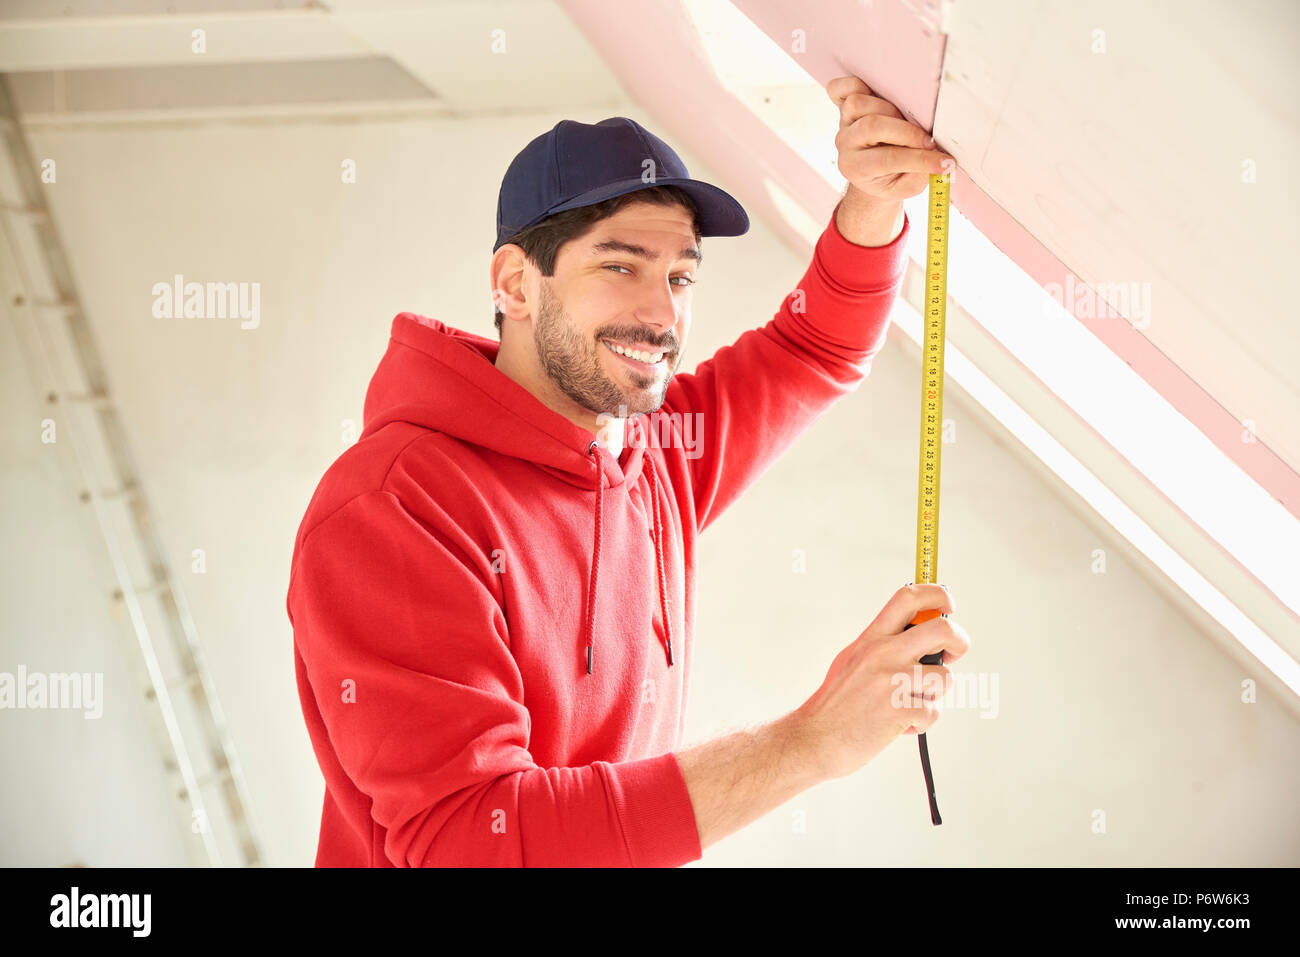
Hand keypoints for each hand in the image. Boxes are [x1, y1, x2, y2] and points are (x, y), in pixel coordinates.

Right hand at [793, 583, 970, 780]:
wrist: (815, 738)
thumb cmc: (835, 704)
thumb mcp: (852, 660)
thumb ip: (882, 645)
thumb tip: (917, 635)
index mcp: (872, 639)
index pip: (909, 598)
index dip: (938, 595)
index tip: (947, 605)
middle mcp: (883, 654)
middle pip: (942, 630)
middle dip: (960, 640)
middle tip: (954, 652)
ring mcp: (893, 681)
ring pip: (945, 677)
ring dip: (934, 693)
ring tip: (909, 702)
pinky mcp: (901, 710)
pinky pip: (933, 712)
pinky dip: (921, 722)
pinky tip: (900, 724)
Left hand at [827, 75, 954, 202]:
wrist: (871, 175)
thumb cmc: (893, 178)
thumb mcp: (907, 186)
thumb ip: (922, 174)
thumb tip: (944, 159)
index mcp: (858, 169)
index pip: (887, 160)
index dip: (920, 159)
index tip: (945, 162)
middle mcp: (846, 144)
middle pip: (872, 126)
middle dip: (907, 132)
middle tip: (929, 141)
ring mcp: (844, 123)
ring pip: (858, 103)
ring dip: (888, 108)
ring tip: (906, 119)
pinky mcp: (843, 106)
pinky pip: (839, 89)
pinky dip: (854, 85)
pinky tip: (874, 93)